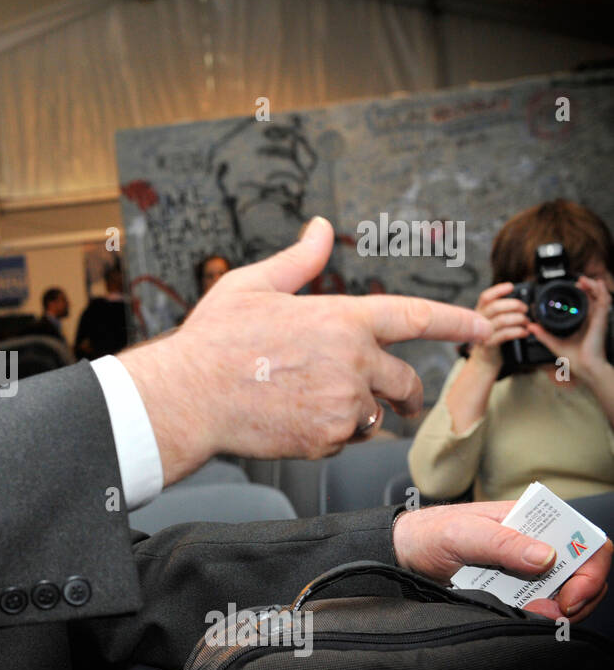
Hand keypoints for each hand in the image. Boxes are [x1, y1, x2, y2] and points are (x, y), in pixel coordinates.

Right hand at [118, 217, 491, 482]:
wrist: (186, 398)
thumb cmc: (212, 343)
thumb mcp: (252, 285)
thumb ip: (298, 260)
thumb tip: (320, 229)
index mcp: (341, 317)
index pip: (416, 318)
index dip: (456, 323)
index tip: (481, 328)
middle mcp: (351, 361)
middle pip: (406, 382)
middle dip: (407, 393)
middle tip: (399, 399)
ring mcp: (342, 404)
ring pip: (373, 415)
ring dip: (356, 413)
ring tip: (311, 404)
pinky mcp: (326, 439)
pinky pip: (345, 441)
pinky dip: (328, 436)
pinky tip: (293, 420)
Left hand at [393, 501, 609, 621]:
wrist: (403, 556)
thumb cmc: (431, 533)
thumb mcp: (462, 533)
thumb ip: (502, 542)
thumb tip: (546, 556)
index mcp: (531, 521)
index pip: (585, 539)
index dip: (591, 568)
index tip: (572, 594)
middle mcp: (536, 546)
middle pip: (584, 574)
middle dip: (580, 598)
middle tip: (557, 613)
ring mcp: (527, 572)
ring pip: (567, 597)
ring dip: (559, 612)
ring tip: (534, 615)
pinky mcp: (514, 594)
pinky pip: (540, 610)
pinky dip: (538, 618)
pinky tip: (523, 618)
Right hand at [465, 281, 529, 371]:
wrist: (485, 362)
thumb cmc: (493, 340)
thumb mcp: (494, 324)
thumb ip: (502, 313)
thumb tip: (521, 304)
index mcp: (480, 313)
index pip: (486, 297)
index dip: (498, 290)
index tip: (511, 286)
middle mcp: (478, 321)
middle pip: (495, 306)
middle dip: (514, 305)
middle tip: (525, 309)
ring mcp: (482, 333)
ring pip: (502, 320)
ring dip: (519, 319)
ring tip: (527, 322)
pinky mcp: (488, 344)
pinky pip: (505, 334)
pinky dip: (518, 332)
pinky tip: (525, 332)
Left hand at [524, 275, 613, 385]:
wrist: (586, 367)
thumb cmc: (576, 359)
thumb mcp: (555, 343)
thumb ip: (542, 334)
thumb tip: (530, 326)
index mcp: (583, 323)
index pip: (583, 304)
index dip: (580, 294)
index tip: (571, 287)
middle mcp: (592, 320)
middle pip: (592, 298)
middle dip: (585, 287)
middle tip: (576, 281)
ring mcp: (598, 319)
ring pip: (599, 296)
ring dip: (591, 286)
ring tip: (582, 280)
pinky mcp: (601, 320)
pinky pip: (604, 302)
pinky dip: (601, 291)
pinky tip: (597, 283)